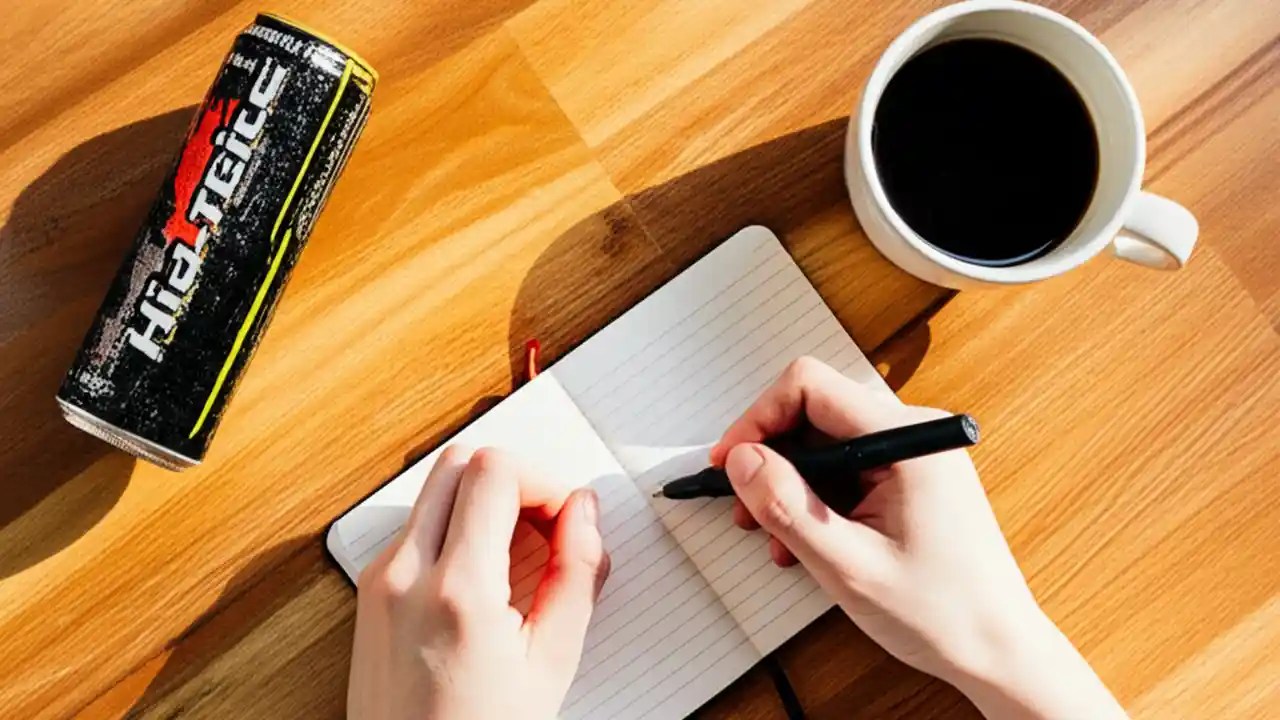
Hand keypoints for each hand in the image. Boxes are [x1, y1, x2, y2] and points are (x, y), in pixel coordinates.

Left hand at [348, 447, 609, 719]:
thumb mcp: (550, 663)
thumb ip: (578, 575)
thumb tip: (584, 513)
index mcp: (456, 590)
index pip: (494, 471)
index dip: (543, 481)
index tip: (566, 518)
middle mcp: (404, 573)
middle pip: (459, 462)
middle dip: (512, 479)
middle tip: (544, 528)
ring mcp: (379, 579)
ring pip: (435, 488)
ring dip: (483, 501)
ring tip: (519, 558)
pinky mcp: (369, 590)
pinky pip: (417, 526)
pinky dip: (457, 527)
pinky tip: (487, 577)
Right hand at [711, 357, 1125, 719]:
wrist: (999, 651)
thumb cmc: (943, 614)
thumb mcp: (847, 565)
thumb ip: (788, 507)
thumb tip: (741, 459)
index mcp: (908, 440)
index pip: (811, 387)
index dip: (758, 419)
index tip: (729, 462)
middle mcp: (914, 434)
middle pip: (814, 412)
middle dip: (771, 457)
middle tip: (746, 508)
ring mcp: (914, 455)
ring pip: (826, 444)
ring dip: (790, 485)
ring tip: (776, 536)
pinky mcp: (910, 479)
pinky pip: (847, 469)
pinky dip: (816, 499)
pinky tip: (806, 541)